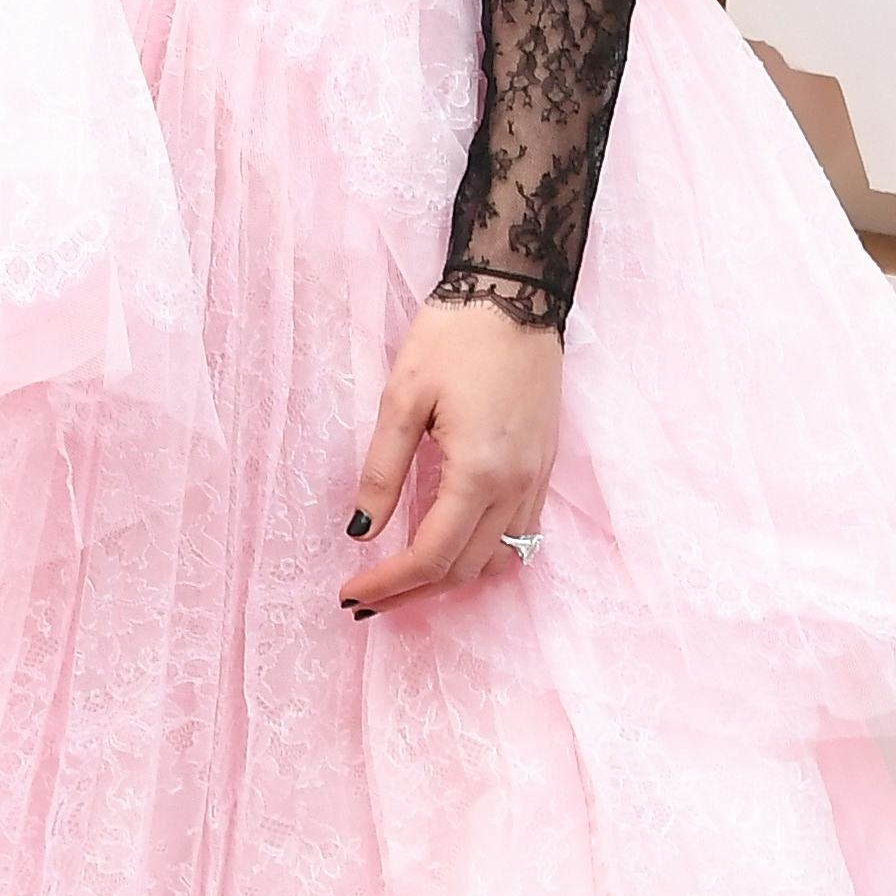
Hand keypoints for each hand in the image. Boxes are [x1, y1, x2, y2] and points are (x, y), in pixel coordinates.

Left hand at [341, 293, 560, 609]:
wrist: (516, 296)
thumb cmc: (454, 337)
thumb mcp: (402, 398)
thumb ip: (382, 471)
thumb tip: (361, 533)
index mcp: (478, 472)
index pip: (431, 555)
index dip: (389, 584)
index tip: (351, 594)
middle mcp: (515, 486)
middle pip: (463, 569)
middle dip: (412, 592)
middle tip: (366, 600)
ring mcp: (536, 480)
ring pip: (497, 561)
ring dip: (450, 580)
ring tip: (404, 582)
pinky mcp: (544, 468)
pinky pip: (519, 536)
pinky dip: (483, 557)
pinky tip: (452, 549)